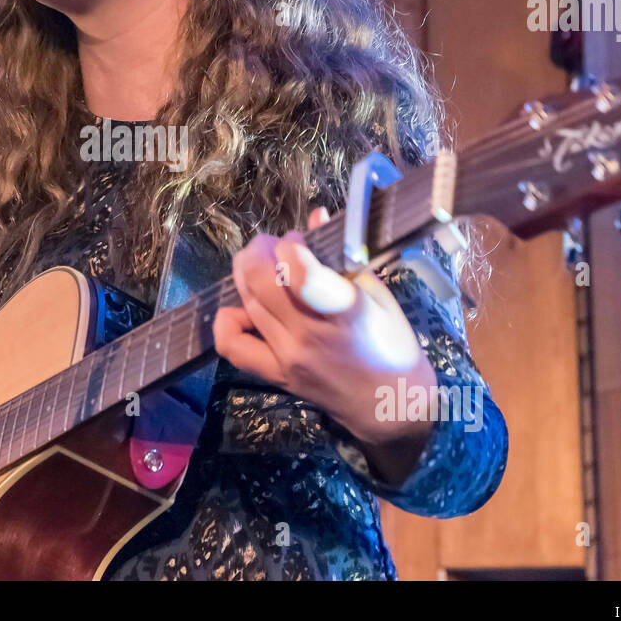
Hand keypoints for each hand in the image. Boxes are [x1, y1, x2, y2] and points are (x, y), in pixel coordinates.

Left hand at [212, 208, 438, 475]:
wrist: (389, 405)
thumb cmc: (392, 344)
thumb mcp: (377, 293)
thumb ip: (342, 255)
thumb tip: (316, 215)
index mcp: (344, 312)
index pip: (299, 272)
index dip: (289, 245)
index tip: (296, 238)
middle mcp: (309, 335)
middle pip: (260, 281)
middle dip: (260, 251)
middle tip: (272, 245)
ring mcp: (287, 357)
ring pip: (246, 303)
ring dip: (247, 275)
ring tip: (262, 267)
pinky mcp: (274, 374)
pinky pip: (233, 345)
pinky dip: (229, 320)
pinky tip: (244, 308)